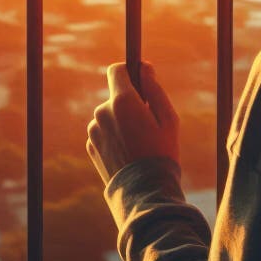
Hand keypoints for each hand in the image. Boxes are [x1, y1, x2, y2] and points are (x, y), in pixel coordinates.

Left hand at [86, 61, 179, 184]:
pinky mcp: (91, 146)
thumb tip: (144, 68)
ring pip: (110, 115)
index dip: (129, 70)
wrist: (144, 191)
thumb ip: (154, 88)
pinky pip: (104, 131)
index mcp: (123, 101)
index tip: (139, 78)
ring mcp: (94, 130)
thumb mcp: (168, 117)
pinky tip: (128, 152)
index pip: (116, 70)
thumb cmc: (162, 151)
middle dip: (130, 102)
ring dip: (121, 120)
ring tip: (138, 142)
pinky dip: (114, 136)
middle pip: (116, 95)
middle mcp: (103, 112)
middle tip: (148, 122)